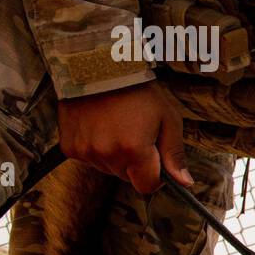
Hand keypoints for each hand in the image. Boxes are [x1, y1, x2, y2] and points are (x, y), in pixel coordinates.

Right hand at [57, 82, 192, 193]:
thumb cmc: (139, 92)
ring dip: (115, 156)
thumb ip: (174, 154)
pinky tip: (100, 127)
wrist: (99, 67)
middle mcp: (107, 154)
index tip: (156, 161)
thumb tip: (184, 183)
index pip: (147, 187)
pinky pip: (89, 159)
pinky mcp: (69, 147)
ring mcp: (85, 151)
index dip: (155, 177)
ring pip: (108, 169)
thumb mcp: (167, 119)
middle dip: (136, 163)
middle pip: (127, 177)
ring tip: (117, 127)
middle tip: (136, 134)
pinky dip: (96, 149)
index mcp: (134, 149)